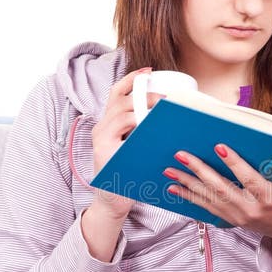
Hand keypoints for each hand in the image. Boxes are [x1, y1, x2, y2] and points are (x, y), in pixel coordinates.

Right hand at [90, 67, 161, 217]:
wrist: (114, 202)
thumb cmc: (131, 173)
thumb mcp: (136, 146)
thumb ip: (144, 131)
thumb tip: (171, 116)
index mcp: (110, 123)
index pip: (116, 93)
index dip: (131, 78)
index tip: (149, 70)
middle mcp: (101, 127)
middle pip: (120, 100)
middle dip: (144, 95)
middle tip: (165, 99)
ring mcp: (100, 139)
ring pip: (120, 114)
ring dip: (142, 109)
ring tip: (160, 111)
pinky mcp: (102, 152)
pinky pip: (119, 133)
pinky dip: (135, 128)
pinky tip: (149, 128)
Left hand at [163, 144, 271, 271]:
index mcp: (271, 199)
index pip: (250, 179)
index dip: (234, 164)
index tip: (219, 147)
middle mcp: (252, 211)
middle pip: (221, 189)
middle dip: (199, 171)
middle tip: (181, 155)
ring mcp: (240, 218)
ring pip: (210, 199)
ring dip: (188, 184)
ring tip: (170, 172)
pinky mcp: (233, 220)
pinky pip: (208, 208)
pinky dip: (191, 197)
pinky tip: (175, 189)